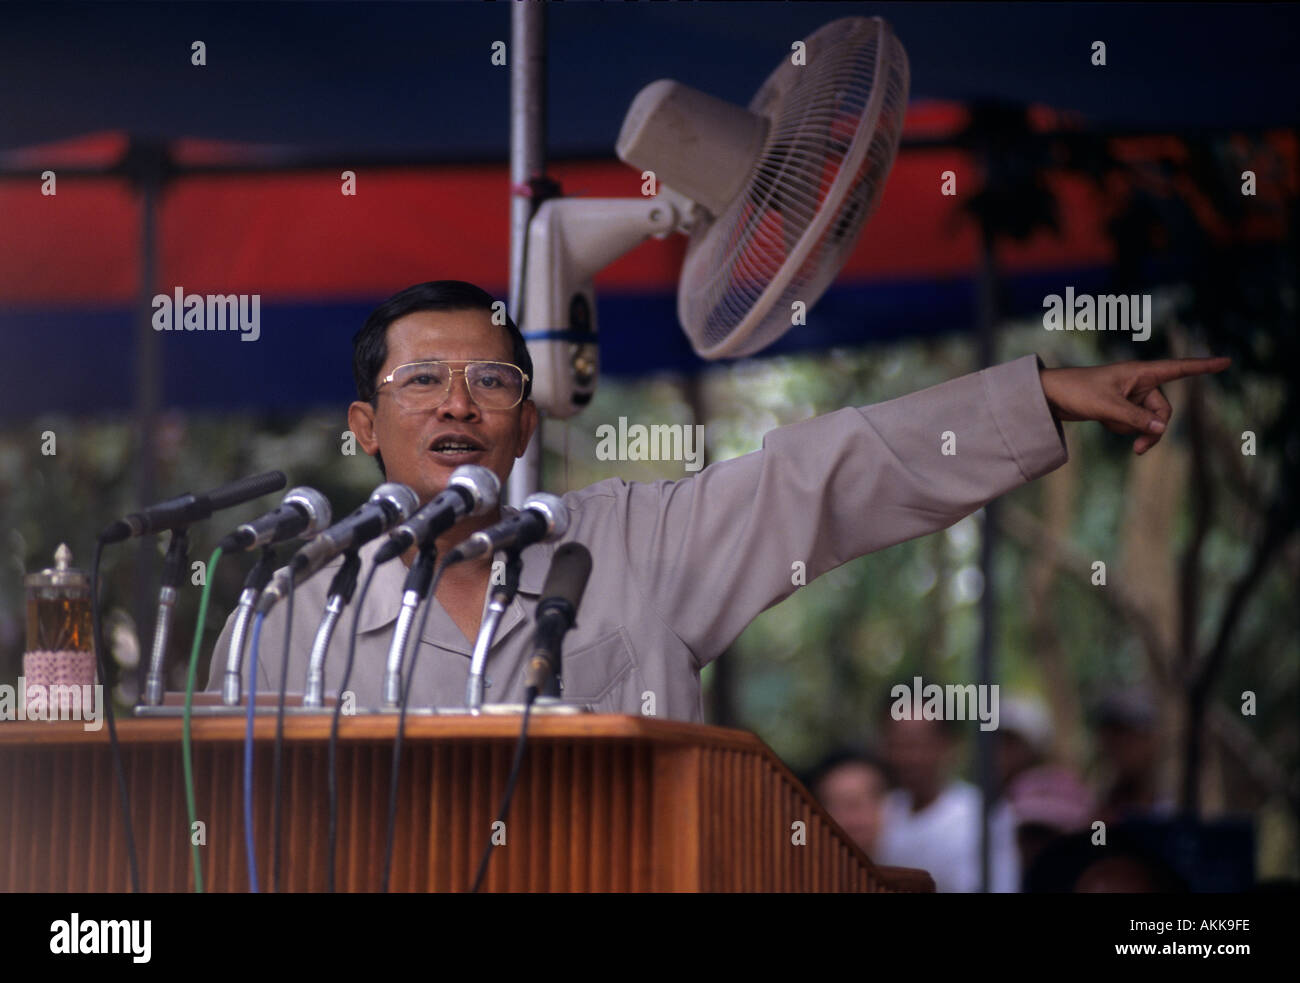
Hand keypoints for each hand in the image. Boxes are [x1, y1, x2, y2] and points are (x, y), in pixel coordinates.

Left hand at [1039, 357, 1230, 454]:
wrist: (1051, 395)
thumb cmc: (1077, 391)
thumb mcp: (1108, 407)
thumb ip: (1136, 419)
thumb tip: (1162, 430)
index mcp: (1141, 372)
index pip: (1178, 368)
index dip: (1202, 366)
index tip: (1226, 362)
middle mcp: (1140, 382)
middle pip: (1163, 410)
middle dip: (1153, 429)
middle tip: (1139, 450)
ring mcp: (1131, 396)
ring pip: (1148, 420)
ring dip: (1134, 430)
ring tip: (1109, 423)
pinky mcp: (1121, 407)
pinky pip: (1132, 423)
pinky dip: (1122, 427)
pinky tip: (1103, 421)